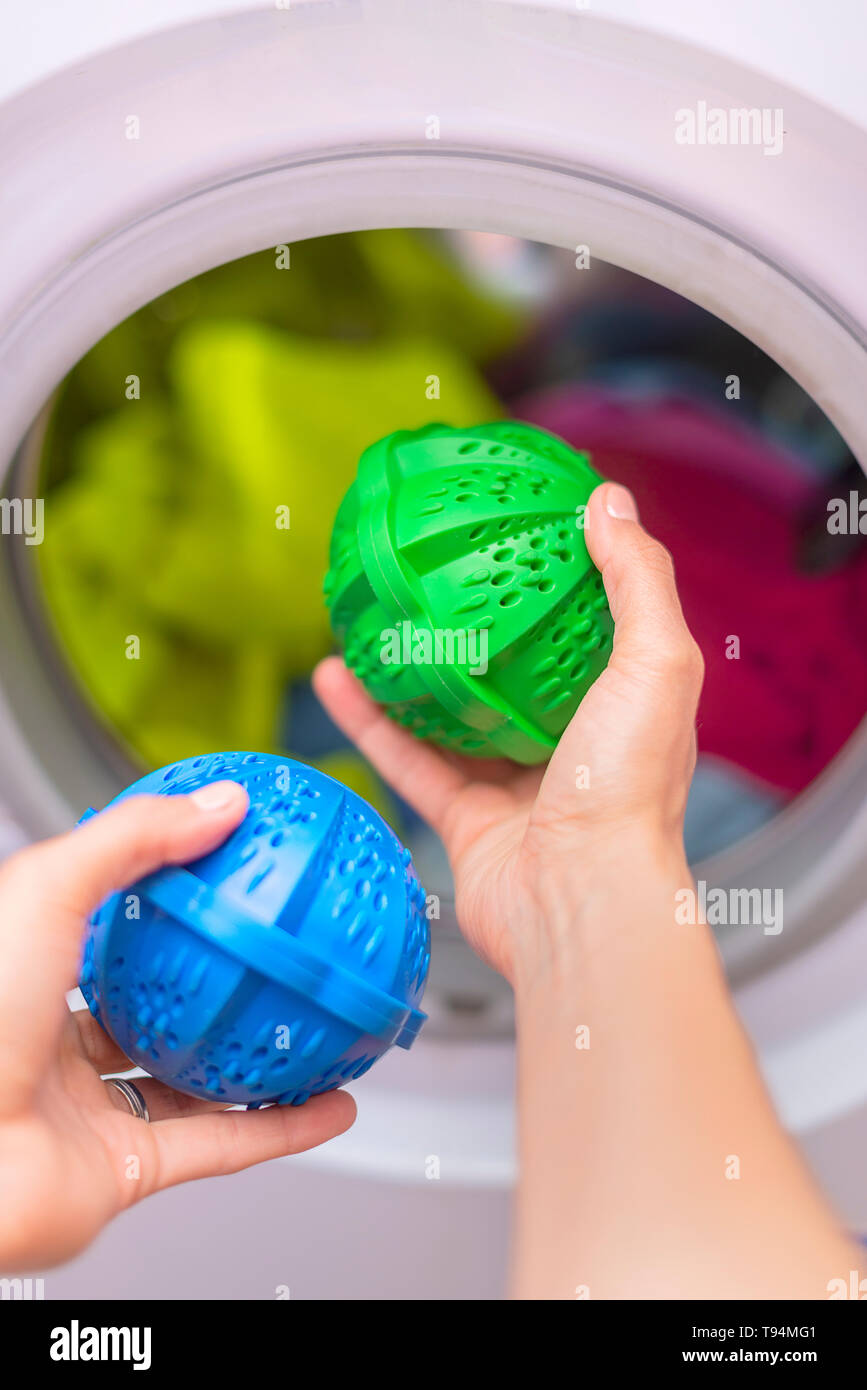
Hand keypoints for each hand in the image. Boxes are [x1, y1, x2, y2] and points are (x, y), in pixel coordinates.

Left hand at [0, 785, 354, 1270]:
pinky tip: (326, 1107)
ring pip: (192, 1082)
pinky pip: (220, 1144)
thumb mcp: (46, 891)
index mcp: (31, 975)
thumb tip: (216, 804)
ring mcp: (89, 1111)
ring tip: (314, 1031)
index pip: (105, 927)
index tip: (225, 867)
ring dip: (257, 1059)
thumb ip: (131, 840)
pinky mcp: (123, 1170)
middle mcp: (56, 1047)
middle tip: (273, 956)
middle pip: (152, 1008)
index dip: (165, 894)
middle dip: (212, 984)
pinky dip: (280, 1130)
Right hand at [314, 482, 703, 981]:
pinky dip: (370, 720)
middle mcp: (572, 742)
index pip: (592, 628)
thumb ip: (638, 581)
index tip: (519, 529)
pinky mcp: (465, 818)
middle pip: (515, 670)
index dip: (560, 579)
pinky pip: (409, 758)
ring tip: (371, 615)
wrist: (580, 900)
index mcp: (623, 703)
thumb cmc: (628, 790)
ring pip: (452, 714)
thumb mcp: (656, 663)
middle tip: (435, 572)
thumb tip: (609, 502)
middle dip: (476, 624)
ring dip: (410, 668)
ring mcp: (516, 782)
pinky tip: (336, 678)